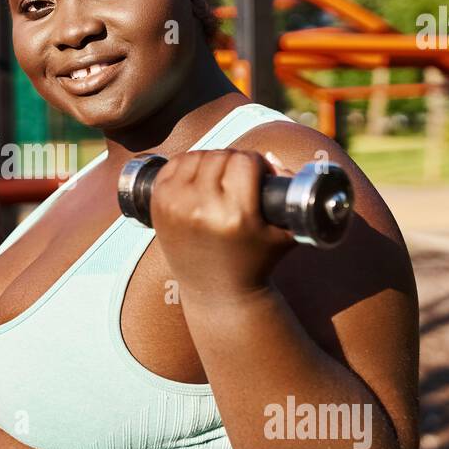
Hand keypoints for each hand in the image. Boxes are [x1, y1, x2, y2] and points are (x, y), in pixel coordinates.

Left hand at [144, 148, 296, 297]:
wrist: (216, 291)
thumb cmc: (256, 261)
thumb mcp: (285, 232)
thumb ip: (290, 192)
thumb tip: (270, 157)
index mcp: (234, 216)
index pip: (246, 161)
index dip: (258, 165)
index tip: (261, 177)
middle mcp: (201, 208)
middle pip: (222, 156)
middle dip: (236, 163)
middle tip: (241, 179)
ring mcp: (175, 205)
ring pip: (198, 156)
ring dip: (212, 161)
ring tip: (221, 179)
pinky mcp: (158, 205)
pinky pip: (174, 165)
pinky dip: (187, 166)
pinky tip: (199, 179)